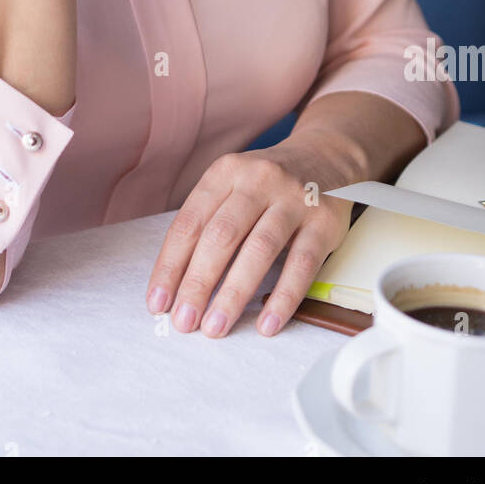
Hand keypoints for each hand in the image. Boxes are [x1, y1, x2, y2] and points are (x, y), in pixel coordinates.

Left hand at [145, 142, 355, 338]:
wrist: (327, 156)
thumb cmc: (267, 185)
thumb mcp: (232, 186)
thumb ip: (208, 224)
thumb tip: (176, 285)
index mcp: (225, 172)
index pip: (189, 223)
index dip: (170, 266)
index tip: (158, 303)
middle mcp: (258, 179)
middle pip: (220, 236)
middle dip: (197, 284)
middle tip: (184, 322)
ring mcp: (294, 199)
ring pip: (259, 249)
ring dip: (234, 294)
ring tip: (216, 327)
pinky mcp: (324, 221)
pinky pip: (302, 264)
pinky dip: (283, 297)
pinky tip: (267, 324)